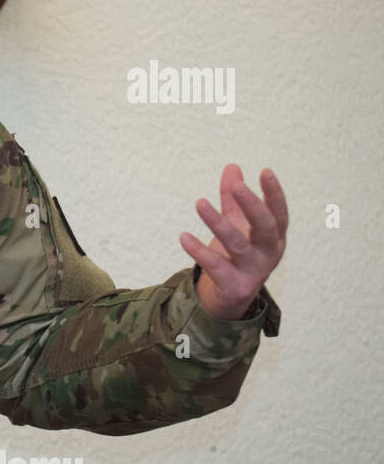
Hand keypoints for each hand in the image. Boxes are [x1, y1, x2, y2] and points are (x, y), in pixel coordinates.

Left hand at [180, 164, 286, 319]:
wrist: (230, 297)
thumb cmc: (237, 254)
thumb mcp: (237, 224)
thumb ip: (233, 198)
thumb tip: (232, 166)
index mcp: (274, 236)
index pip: (278, 212)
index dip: (274, 193)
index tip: (265, 171)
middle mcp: (269, 253)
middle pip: (265, 226)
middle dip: (251, 205)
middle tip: (237, 186)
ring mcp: (253, 271)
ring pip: (237, 245)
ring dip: (218, 223)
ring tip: (199, 202)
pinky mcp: (235, 286)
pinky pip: (215, 266)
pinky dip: (199, 251)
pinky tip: (183, 236)